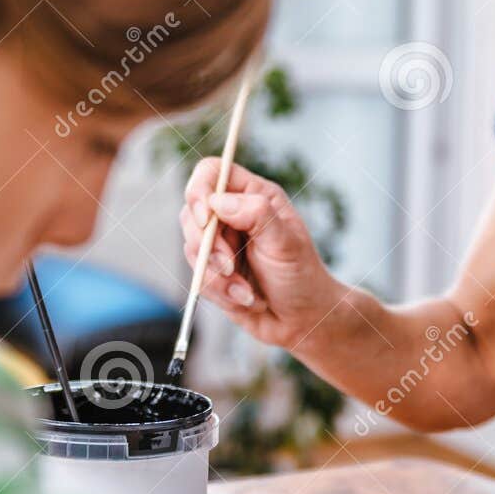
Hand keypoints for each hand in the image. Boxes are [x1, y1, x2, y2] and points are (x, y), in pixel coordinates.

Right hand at [180, 158, 342, 349]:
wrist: (302, 320)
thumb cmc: (302, 277)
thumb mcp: (285, 243)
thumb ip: (256, 215)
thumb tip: (218, 202)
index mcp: (254, 195)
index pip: (211, 173)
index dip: (200, 191)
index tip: (206, 220)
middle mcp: (233, 215)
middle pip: (192, 212)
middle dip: (208, 245)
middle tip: (231, 267)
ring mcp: (220, 243)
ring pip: (191, 248)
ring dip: (217, 276)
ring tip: (247, 292)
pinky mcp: (212, 270)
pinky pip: (197, 277)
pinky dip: (220, 293)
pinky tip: (246, 300)